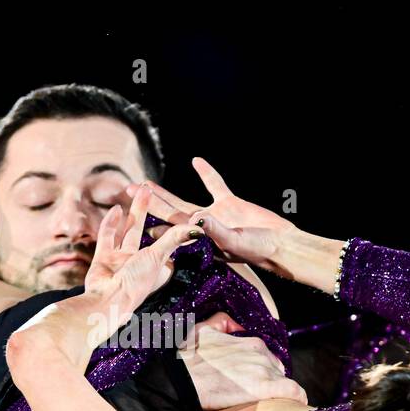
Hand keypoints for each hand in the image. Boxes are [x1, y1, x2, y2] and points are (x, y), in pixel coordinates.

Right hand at [83, 185, 204, 311]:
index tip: (175, 205)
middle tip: (150, 188)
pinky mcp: (104, 257)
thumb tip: (199, 227)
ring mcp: (121, 258)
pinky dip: (111, 223)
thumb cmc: (136, 283)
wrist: (106, 299)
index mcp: (157, 264)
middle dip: (149, 209)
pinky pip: (108, 236)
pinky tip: (116, 209)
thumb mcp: (158, 257)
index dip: (171, 222)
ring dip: (133, 211)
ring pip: (128, 230)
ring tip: (138, 191)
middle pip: (146, 229)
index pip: (167, 239)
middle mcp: (139, 261)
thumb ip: (174, 240)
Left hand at [142, 158, 298, 273]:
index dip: (149, 222)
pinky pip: (215, 185)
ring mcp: (215, 215)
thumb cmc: (259, 249)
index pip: (169, 228)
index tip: (130, 214)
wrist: (282, 244)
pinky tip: (196, 161)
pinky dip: (207, 173)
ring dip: (165, 192)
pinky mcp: (230, 203)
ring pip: (183, 201)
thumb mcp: (234, 241)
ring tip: (146, 183)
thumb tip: (196, 219)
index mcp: (199, 239)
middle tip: (127, 190)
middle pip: (169, 212)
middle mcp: (202, 228)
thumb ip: (215, 230)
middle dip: (149, 202)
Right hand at [179, 312, 307, 409]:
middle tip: (254, 395)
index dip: (260, 371)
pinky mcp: (266, 388)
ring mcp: (265, 371)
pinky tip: (294, 406)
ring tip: (267, 405)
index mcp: (251, 343)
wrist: (182, 381)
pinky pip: (295, 392)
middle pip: (276, 371)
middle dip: (268, 381)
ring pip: (284, 382)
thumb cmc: (189, 359)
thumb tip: (237, 327)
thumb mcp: (204, 331)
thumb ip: (222, 322)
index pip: (267, 358)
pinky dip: (297, 399)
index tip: (251, 382)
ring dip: (277, 393)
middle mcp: (262, 354)